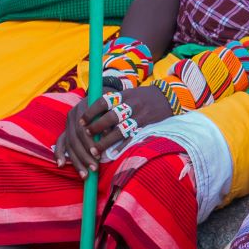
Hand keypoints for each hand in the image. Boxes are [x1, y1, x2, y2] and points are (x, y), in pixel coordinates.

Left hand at [55, 85, 170, 168]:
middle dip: (96, 127)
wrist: (167, 97)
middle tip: (85, 135)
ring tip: (94, 150)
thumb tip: (92, 116)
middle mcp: (132, 105)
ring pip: (120, 130)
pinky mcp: (146, 127)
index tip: (81, 121)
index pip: (103, 101)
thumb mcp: (128, 94)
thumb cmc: (142, 97)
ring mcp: (140, 117)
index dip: (90, 112)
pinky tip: (112, 154)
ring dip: (105, 142)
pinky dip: (121, 147)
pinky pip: (132, 138)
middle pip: (111, 117)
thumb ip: (112, 103)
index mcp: (124, 95)